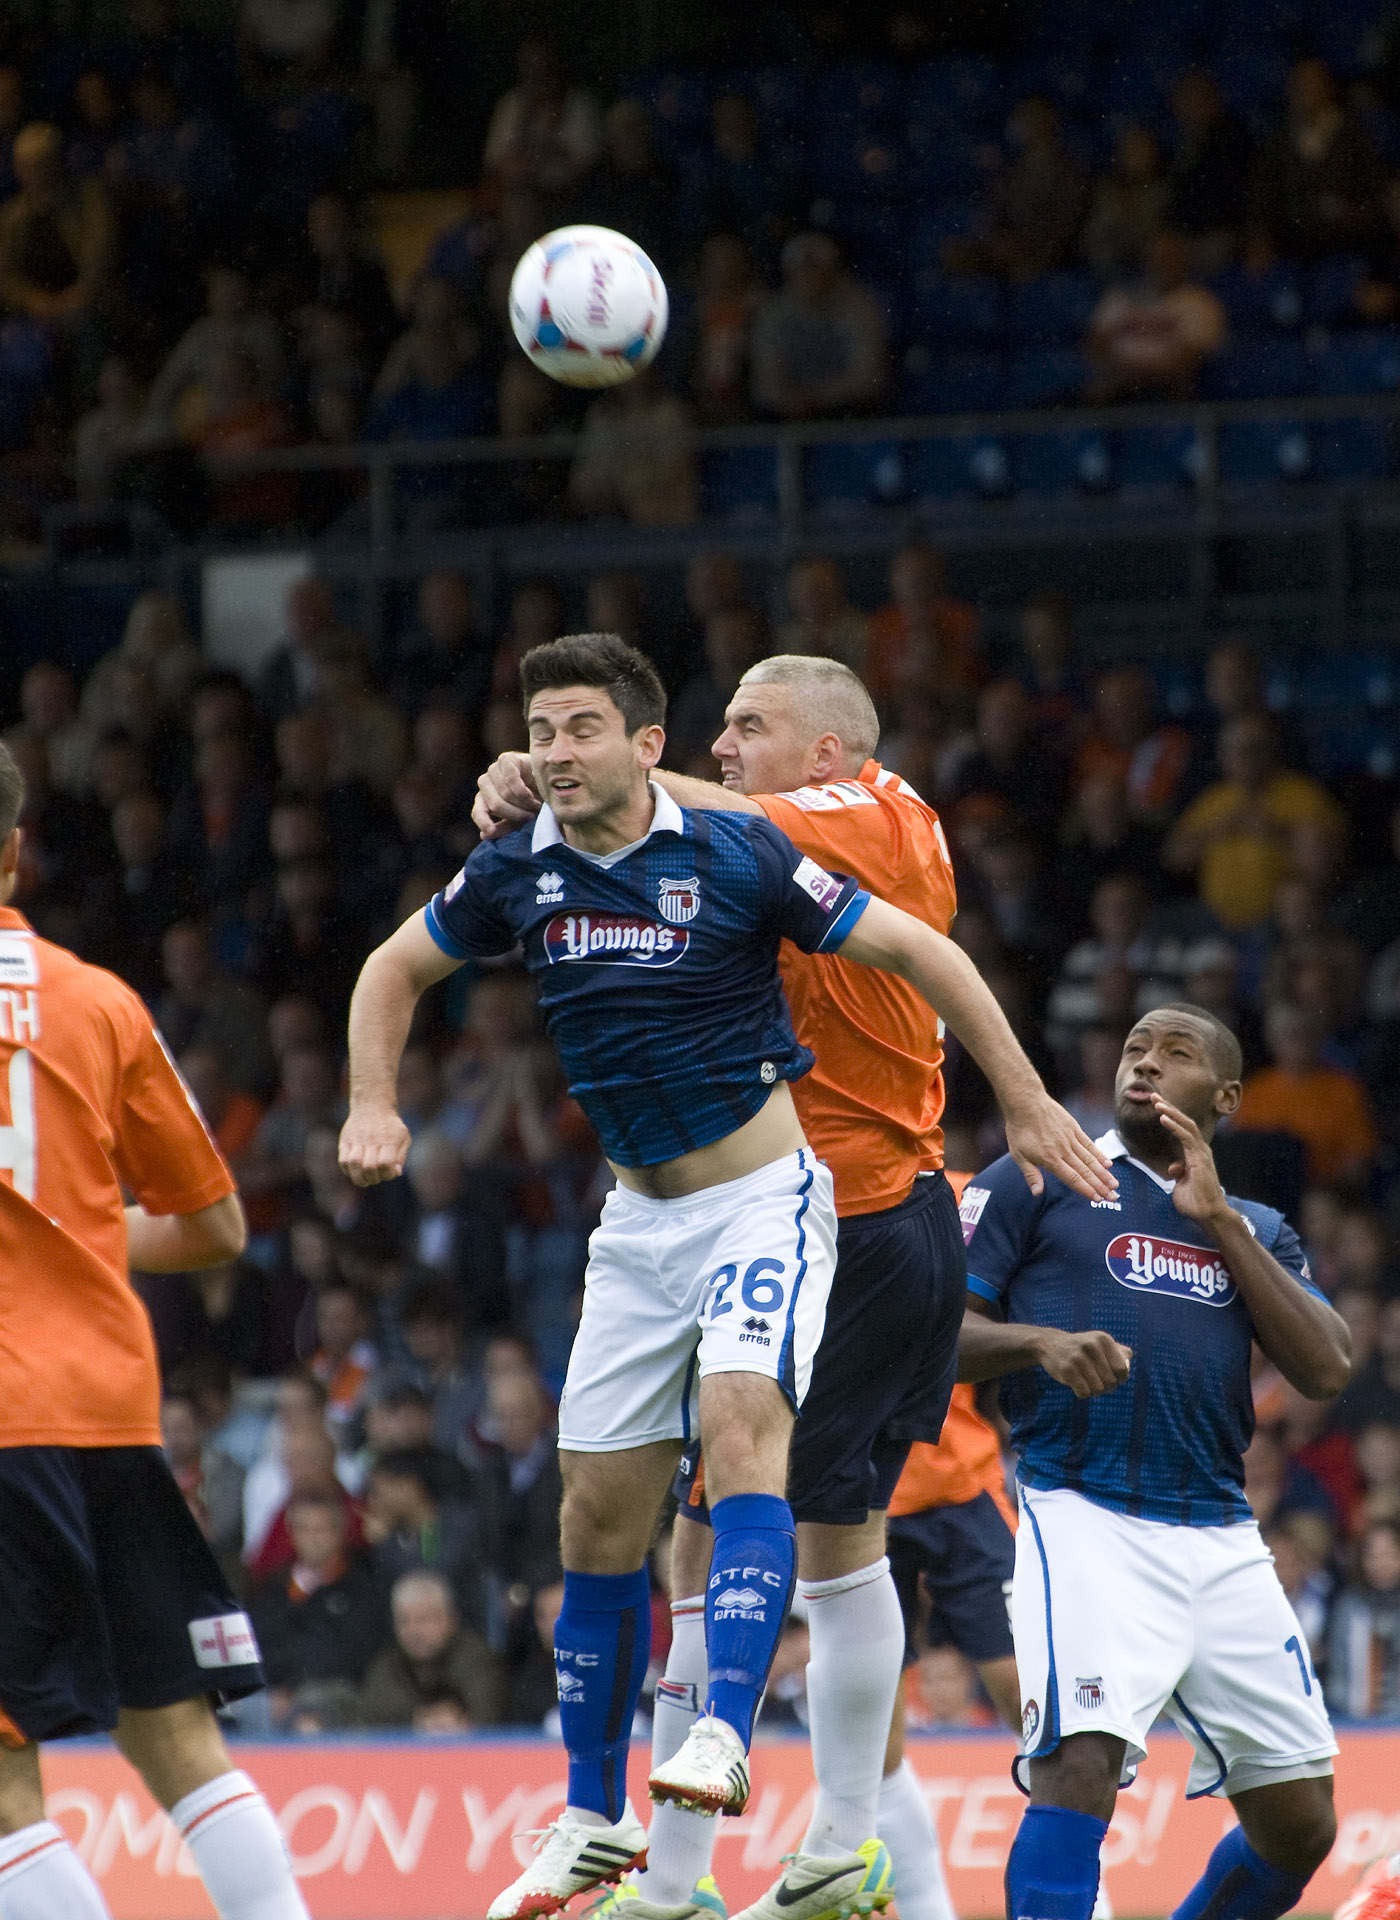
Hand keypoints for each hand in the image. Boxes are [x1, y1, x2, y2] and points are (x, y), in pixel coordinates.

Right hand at [338, 1106, 410, 1186]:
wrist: (372, 1105)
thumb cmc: (390, 1126)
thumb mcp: (403, 1137)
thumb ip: (400, 1156)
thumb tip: (396, 1173)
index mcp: (388, 1139)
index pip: (385, 1163)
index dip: (387, 1174)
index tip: (389, 1173)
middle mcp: (372, 1139)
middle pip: (369, 1166)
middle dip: (374, 1178)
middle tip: (376, 1178)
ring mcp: (357, 1140)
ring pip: (353, 1164)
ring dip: (359, 1178)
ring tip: (365, 1180)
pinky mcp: (345, 1141)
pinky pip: (343, 1161)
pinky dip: (348, 1171)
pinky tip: (355, 1171)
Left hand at [473, 752, 540, 838]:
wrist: (550, 782)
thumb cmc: (533, 802)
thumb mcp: (518, 820)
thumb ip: (503, 827)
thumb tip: (483, 835)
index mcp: (484, 799)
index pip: (477, 812)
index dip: (483, 822)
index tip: (490, 831)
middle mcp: (485, 783)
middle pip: (494, 804)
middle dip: (515, 814)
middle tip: (531, 817)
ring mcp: (494, 769)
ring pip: (504, 793)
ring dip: (523, 803)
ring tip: (536, 806)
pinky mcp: (506, 760)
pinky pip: (510, 779)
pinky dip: (523, 792)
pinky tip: (533, 796)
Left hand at [1005, 1092, 1117, 1201]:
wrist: (1026, 1102)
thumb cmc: (1020, 1130)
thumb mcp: (1019, 1155)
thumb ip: (1031, 1174)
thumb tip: (1037, 1193)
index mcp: (1050, 1159)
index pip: (1072, 1178)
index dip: (1086, 1190)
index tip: (1098, 1199)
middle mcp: (1064, 1150)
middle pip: (1085, 1171)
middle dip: (1100, 1186)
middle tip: (1113, 1197)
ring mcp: (1070, 1138)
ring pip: (1091, 1159)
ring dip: (1103, 1173)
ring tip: (1115, 1185)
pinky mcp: (1074, 1128)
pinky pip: (1089, 1144)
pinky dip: (1099, 1155)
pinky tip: (1108, 1164)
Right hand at [1035, 1327, 1131, 1397]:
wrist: (1048, 1344)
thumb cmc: (1080, 1347)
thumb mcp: (1098, 1342)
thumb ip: (1118, 1351)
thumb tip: (1127, 1360)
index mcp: (1103, 1339)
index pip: (1122, 1369)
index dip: (1119, 1378)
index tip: (1110, 1376)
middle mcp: (1092, 1346)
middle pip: (1111, 1382)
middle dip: (1106, 1387)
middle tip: (1096, 1381)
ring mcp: (1078, 1357)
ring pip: (1098, 1389)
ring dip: (1094, 1391)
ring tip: (1087, 1383)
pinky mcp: (1066, 1369)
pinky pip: (1084, 1393)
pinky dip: (1082, 1393)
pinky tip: (1076, 1384)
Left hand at [1151, 1095, 1230, 1227]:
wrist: (1207, 1214)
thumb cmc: (1196, 1201)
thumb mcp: (1181, 1184)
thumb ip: (1178, 1172)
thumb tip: (1173, 1167)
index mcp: (1195, 1153)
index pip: (1183, 1128)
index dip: (1170, 1115)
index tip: (1157, 1105)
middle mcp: (1200, 1149)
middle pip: (1184, 1122)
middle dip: (1169, 1108)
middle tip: (1154, 1096)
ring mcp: (1201, 1153)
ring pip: (1186, 1125)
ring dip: (1171, 1112)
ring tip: (1157, 1103)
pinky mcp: (1199, 1159)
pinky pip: (1186, 1137)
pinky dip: (1175, 1126)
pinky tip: (1163, 1118)